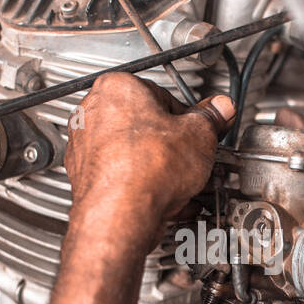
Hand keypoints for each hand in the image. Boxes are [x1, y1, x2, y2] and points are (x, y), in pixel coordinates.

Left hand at [66, 73, 234, 246]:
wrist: (120, 216)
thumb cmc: (146, 171)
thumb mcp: (199, 136)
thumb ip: (210, 118)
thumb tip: (219, 110)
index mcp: (117, 87)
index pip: (163, 95)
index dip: (187, 118)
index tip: (199, 129)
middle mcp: (92, 113)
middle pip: (144, 125)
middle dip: (171, 144)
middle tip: (191, 156)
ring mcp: (84, 147)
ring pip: (133, 153)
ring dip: (159, 167)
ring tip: (179, 181)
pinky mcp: (85, 179)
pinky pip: (121, 176)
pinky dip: (141, 185)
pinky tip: (162, 198)